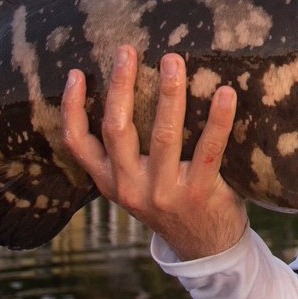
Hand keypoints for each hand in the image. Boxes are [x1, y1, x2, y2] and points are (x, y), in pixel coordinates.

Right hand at [61, 46, 247, 259]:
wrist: (204, 248)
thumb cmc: (169, 200)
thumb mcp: (134, 185)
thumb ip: (125, 153)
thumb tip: (124, 88)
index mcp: (108, 181)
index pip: (77, 143)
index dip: (72, 107)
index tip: (77, 72)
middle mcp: (130, 187)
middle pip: (118, 128)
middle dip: (121, 85)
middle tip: (128, 50)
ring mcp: (165, 191)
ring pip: (164, 135)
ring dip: (169, 93)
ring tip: (173, 61)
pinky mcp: (200, 192)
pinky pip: (210, 150)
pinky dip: (218, 119)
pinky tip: (226, 93)